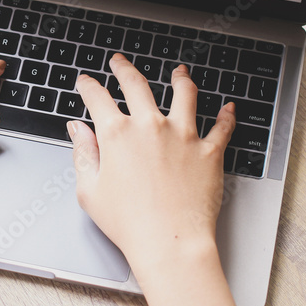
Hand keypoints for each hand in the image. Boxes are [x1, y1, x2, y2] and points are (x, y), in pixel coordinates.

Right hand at [69, 55, 239, 305]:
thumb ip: (83, 154)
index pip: (98, 98)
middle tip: (119, 61)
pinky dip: (226, 115)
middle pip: (136, 84)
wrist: (169, 243)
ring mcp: (182, 136)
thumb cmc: (129, 224)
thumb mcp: (89, 190)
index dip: (88, 86)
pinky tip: (228, 107)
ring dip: (180, 79)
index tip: (86, 82)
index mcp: (117, 134)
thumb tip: (78, 130)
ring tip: (179, 72)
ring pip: (184, 94)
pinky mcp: (208, 152)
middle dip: (124, 68)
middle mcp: (150, 126)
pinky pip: (222, 127)